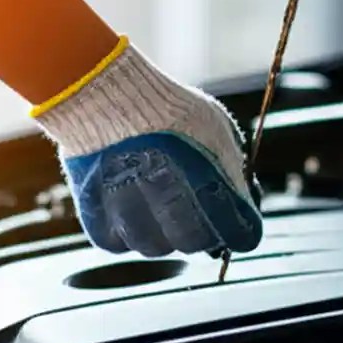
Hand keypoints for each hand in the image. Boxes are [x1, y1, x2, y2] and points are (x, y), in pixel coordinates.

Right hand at [32, 37, 261, 256]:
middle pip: (197, 244)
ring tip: (152, 195)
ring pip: (156, 248)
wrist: (107, 94)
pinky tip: (125, 200)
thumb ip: (234, 170)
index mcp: (212, 190)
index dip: (242, 228)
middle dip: (201, 227)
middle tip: (191, 203)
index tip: (235, 220)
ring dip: (160, 229)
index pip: (243, 236)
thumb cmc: (166, 108)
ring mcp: (133, 222)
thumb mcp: (218, 129)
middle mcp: (173, 213)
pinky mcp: (98, 223)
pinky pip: (119, 242)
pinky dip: (124, 228)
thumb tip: (241, 200)